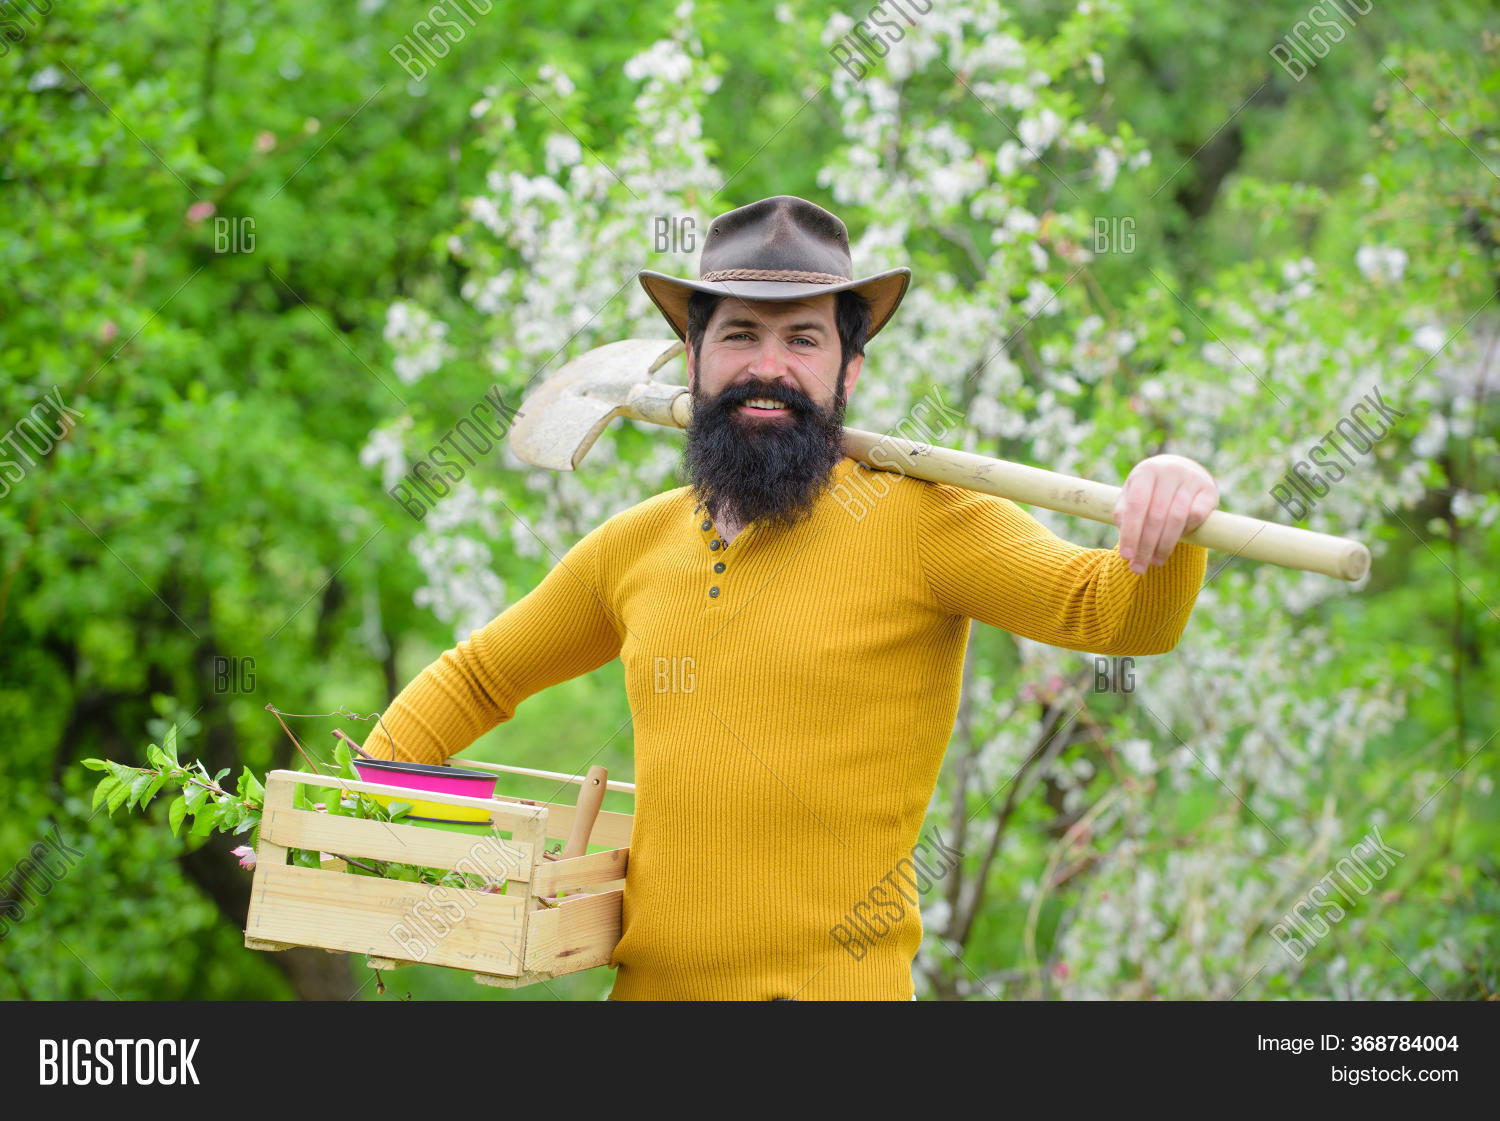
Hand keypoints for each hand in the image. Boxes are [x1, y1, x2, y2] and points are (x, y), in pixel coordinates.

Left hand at [1112, 454, 1217, 574]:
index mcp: (1146, 471)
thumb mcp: (1131, 496)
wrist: (1180, 471)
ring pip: (1177, 518)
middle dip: (1146, 546)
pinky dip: (1186, 531)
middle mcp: (1169, 471)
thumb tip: (1126, 542)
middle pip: (1156, 516)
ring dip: (1165, 545)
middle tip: (1139, 568)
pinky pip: (1196, 516)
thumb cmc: (1149, 490)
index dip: (1130, 533)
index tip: (1126, 556)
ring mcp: (1191, 478)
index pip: (1136, 505)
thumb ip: (1124, 515)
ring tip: (1156, 562)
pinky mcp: (1209, 490)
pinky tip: (1178, 541)